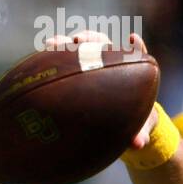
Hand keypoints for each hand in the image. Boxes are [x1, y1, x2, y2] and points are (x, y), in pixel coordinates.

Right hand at [42, 32, 156, 148]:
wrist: (116, 121)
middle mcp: (111, 63)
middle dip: (91, 40)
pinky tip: (42, 50)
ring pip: (81, 47)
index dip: (135, 46)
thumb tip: (138, 144)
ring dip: (68, 43)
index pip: (136, 54)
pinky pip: (64, 58)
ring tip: (54, 43)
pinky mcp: (76, 68)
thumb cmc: (131, 122)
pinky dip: (55, 52)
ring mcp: (91, 62)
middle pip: (103, 44)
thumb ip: (140, 134)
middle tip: (79, 40)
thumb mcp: (137, 128)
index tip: (133, 39)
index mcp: (131, 73)